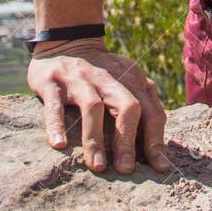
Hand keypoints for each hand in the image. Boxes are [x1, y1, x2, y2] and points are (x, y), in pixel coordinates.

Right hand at [26, 41, 170, 174]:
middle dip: (128, 141)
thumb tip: (157, 149)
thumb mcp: (126, 81)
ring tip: (98, 167)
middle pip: (127, 107)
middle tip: (126, 170)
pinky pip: (55, 105)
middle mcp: (108, 78)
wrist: (67, 41)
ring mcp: (80, 78)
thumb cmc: (100, 74)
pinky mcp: (52, 81)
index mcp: (132, 79)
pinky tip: (58, 145)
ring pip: (93, 107)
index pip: (152, 111)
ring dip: (96, 139)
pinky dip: (56, 125)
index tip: (159, 168)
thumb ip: (142, 105)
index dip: (156, 140)